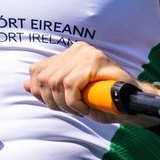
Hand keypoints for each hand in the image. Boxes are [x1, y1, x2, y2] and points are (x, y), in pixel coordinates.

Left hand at [26, 42, 159, 126]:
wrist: (133, 104)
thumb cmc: (103, 100)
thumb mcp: (72, 94)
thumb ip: (51, 87)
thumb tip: (27, 84)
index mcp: (69, 54)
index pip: (38, 70)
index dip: (40, 91)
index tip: (56, 104)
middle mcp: (77, 49)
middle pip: (45, 79)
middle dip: (53, 101)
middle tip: (71, 110)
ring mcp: (86, 53)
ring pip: (56, 82)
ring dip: (65, 104)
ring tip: (80, 109)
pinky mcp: (94, 61)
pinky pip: (70, 86)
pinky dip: (74, 103)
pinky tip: (85, 108)